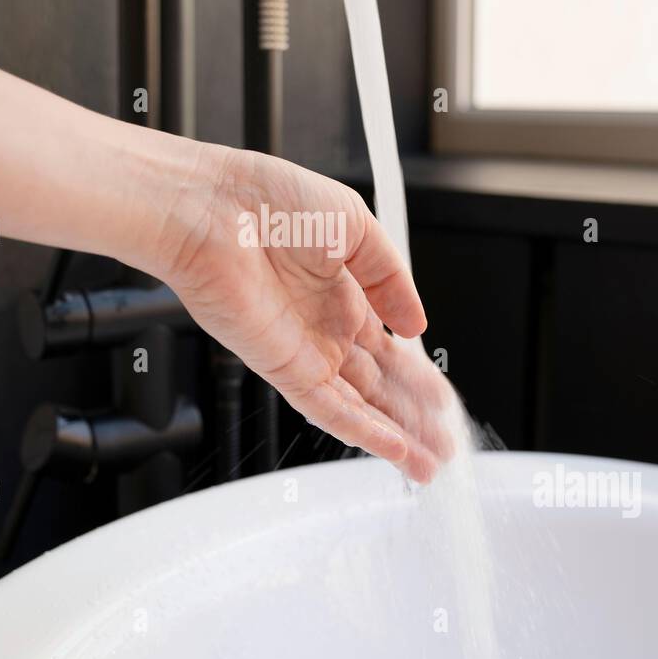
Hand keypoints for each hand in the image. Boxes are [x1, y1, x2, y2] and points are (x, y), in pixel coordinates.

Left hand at [127, 141, 455, 482]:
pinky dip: (363, 431)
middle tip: (445, 439)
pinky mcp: (282, 367)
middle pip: (377, 384)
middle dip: (414, 414)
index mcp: (340, 292)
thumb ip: (391, 277)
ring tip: (431, 459)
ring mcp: (303, 351)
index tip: (441, 397)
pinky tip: (394, 448)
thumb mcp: (356, 224)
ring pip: (359, 405)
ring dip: (397, 434)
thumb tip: (416, 323)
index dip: (417, 375)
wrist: (211, 208)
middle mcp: (322, 327)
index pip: (386, 348)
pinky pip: (329, 409)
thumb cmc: (266, 199)